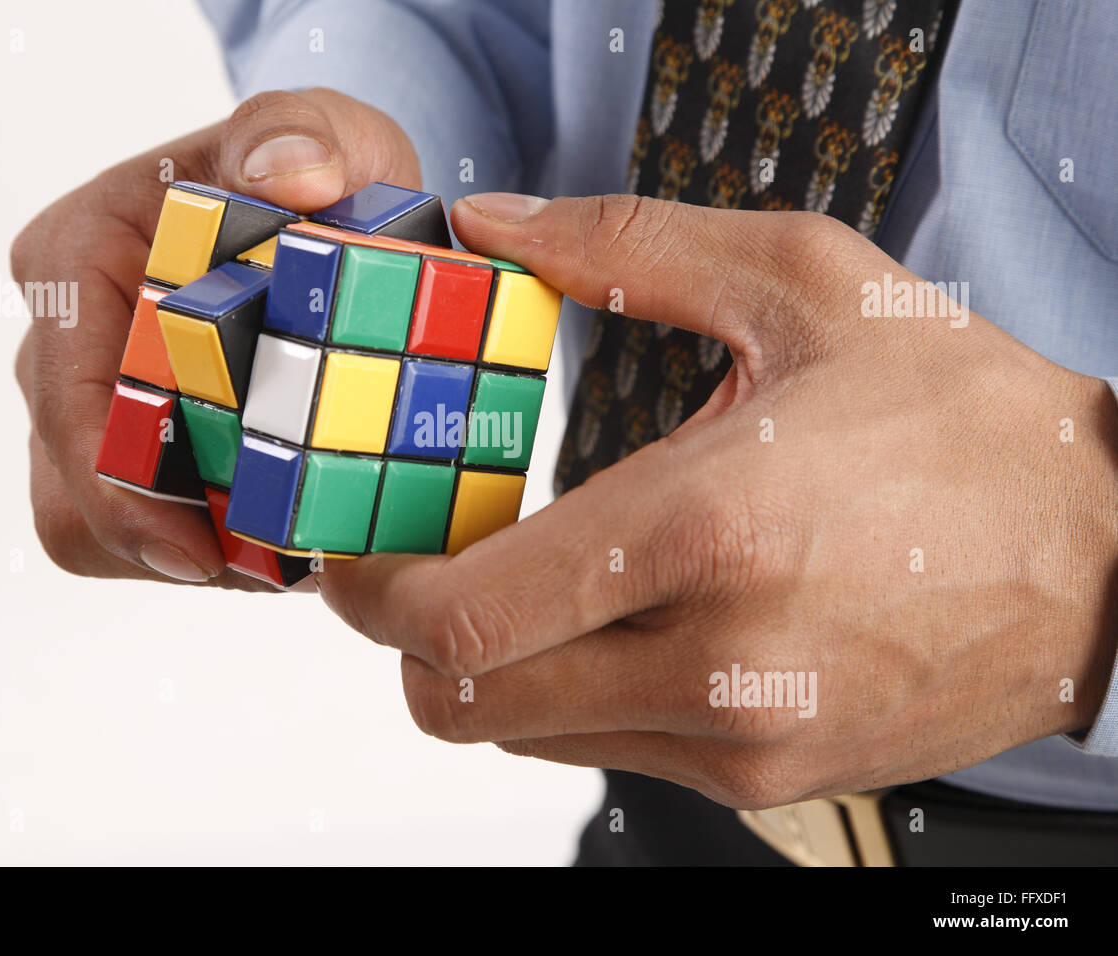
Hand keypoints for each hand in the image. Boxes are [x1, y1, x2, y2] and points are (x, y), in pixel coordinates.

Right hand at [11, 89, 418, 585]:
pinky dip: (208, 547)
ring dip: (194, 554)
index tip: (197, 554)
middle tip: (281, 562)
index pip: (65, 395)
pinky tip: (278, 532)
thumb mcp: (333, 134)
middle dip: (170, 541)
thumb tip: (290, 175)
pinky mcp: (125, 448)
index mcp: (77, 258)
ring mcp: (89, 403)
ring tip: (291, 550)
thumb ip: (308, 135)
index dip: (118, 492)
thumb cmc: (317, 171)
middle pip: (72, 488)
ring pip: (98, 529)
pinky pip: (141, 536)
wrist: (330, 217)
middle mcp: (62, 341)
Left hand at [317, 193, 1117, 807]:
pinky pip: (604, 754)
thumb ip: (627, 250)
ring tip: (520, 583)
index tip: (356, 553)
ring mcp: (739, 736)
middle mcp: (713, 658)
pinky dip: (567, 695)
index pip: (463, 618)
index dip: (374, 594)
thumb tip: (500, 226)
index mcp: (704, 529)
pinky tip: (610, 622)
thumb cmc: (962, 421)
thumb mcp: (802, 285)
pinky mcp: (765, 779)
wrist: (1105, 553)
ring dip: (485, 668)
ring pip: (523, 739)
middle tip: (414, 567)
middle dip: (406, 640)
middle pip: (464, 702)